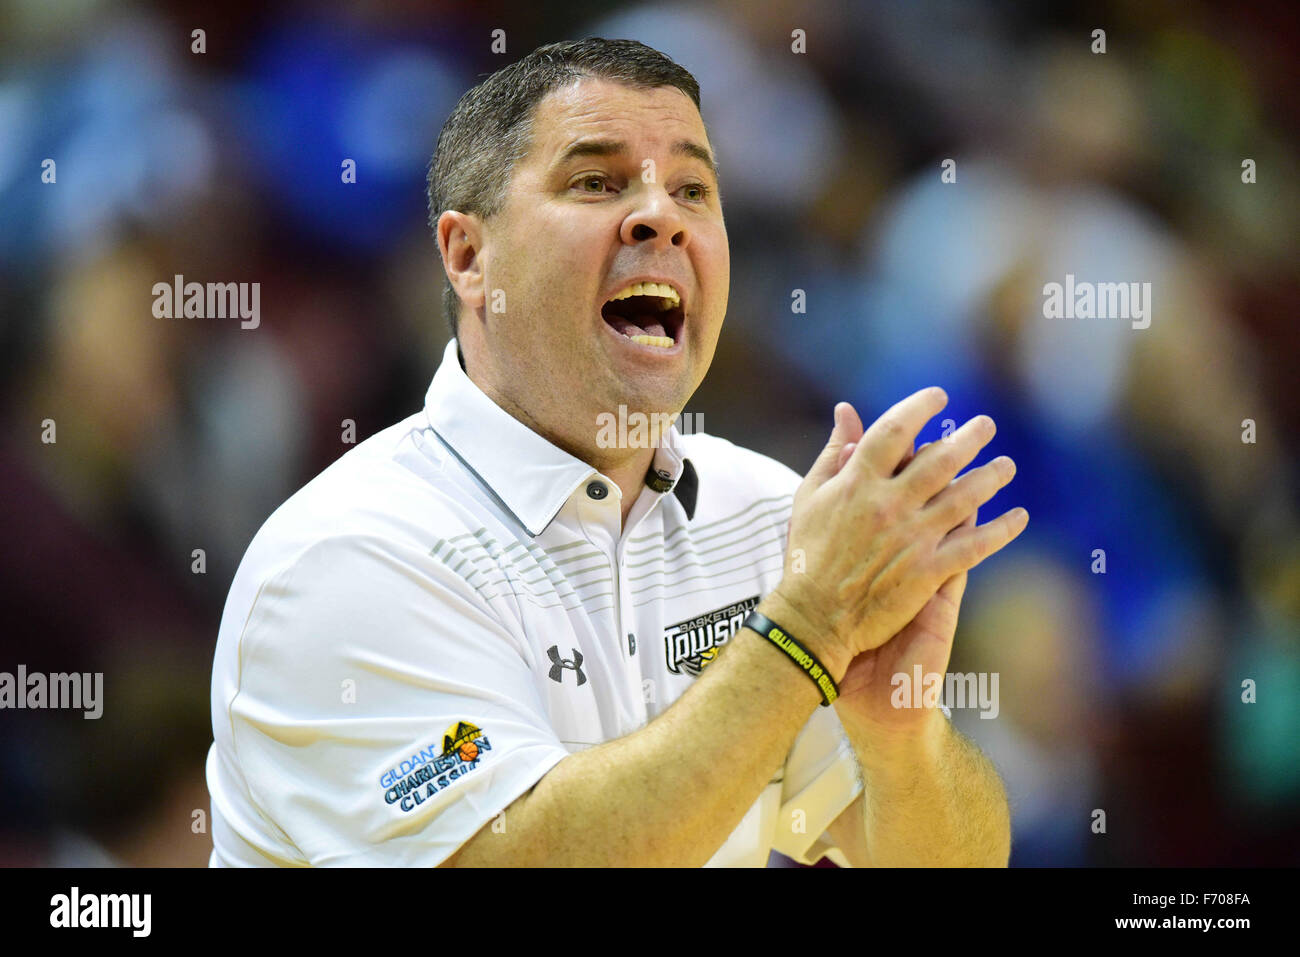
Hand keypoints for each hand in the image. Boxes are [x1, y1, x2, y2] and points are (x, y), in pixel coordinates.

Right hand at [766, 392, 1026, 677]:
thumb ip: (833, 452)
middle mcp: (888, 504)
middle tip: (986, 425)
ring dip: (991, 476)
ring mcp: (912, 537)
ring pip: (964, 497)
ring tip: (1007, 464)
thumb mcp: (810, 495)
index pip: (894, 430)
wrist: (813, 617)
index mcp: (857, 482)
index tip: (938, 396)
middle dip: (969, 438)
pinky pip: (975, 545)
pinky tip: (1019, 518)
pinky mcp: (928, 571)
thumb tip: (846, 410)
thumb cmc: (806, 554)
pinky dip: (1001, 529)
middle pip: (939, 459)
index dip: (919, 407)